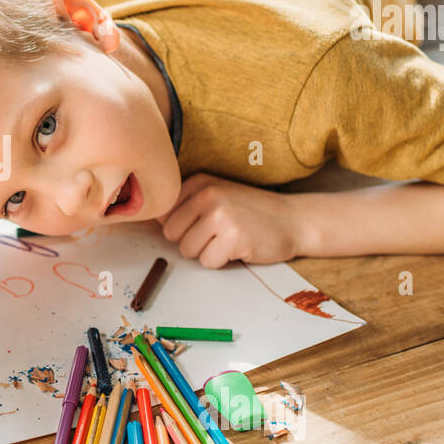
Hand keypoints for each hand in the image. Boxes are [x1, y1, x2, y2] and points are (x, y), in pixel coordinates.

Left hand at [156, 172, 303, 267]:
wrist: (293, 219)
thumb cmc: (250, 212)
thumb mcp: (216, 195)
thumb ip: (184, 204)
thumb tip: (149, 220)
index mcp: (199, 182)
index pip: (163, 214)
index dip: (180, 226)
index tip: (202, 223)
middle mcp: (207, 194)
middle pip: (171, 234)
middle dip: (191, 240)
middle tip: (218, 233)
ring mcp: (221, 215)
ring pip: (187, 250)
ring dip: (207, 252)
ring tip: (229, 238)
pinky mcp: (233, 237)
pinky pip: (207, 262)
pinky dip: (221, 261)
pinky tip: (238, 247)